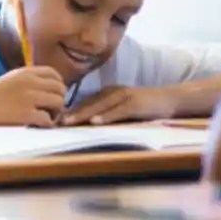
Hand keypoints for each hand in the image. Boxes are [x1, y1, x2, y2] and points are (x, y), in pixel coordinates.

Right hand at [0, 66, 66, 127]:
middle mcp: (30, 82)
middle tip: (51, 109)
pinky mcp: (26, 114)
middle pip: (60, 88)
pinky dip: (47, 124)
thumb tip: (47, 89)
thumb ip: (28, 80)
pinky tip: (39, 125)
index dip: (58, 85)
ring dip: (56, 112)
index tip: (53, 94)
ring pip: (58, 102)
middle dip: (59, 100)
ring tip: (46, 118)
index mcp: (26, 72)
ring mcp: (29, 98)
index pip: (54, 74)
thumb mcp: (10, 79)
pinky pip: (48, 119)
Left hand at [61, 86, 177, 125]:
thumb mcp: (120, 110)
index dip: (68, 111)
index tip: (51, 119)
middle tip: (53, 121)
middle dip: (70, 112)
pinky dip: (106, 116)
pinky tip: (95, 122)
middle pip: (87, 103)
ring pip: (99, 106)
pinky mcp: (135, 103)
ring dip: (83, 114)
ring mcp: (124, 96)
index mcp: (106, 94)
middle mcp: (112, 93)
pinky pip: (118, 110)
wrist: (169, 100)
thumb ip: (104, 114)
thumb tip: (82, 126)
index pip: (83, 103)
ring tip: (68, 122)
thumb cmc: (142, 108)